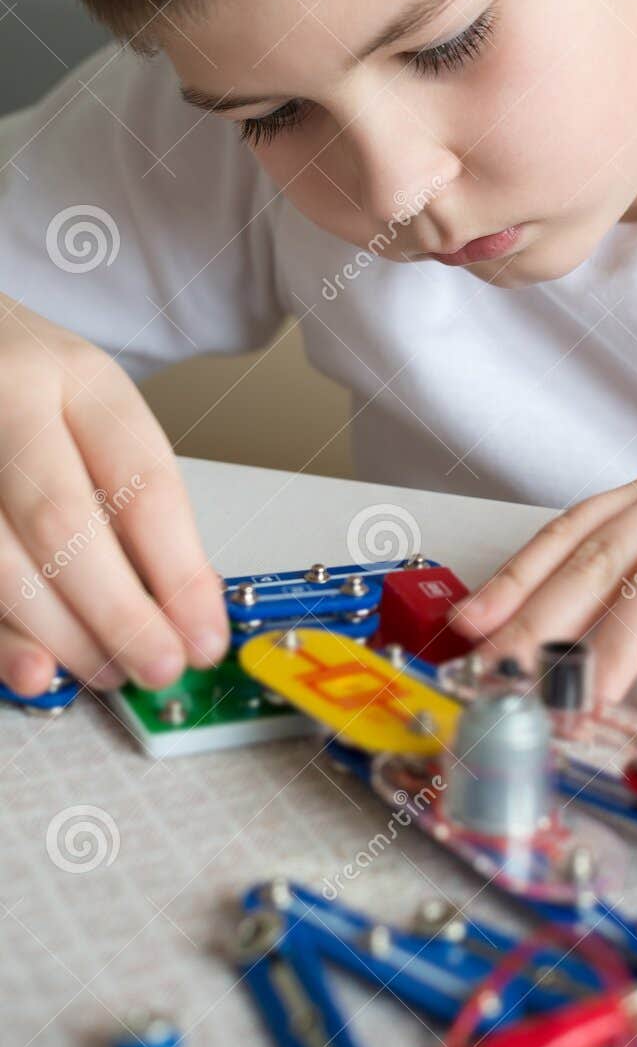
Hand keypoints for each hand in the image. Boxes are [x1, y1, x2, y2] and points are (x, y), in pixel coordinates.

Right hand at [0, 295, 230, 696]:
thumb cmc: (29, 384)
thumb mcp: (94, 411)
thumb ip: (132, 498)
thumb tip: (186, 605)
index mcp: (77, 377)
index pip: (142, 483)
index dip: (180, 574)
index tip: (206, 633)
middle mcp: (5, 403)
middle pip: (64, 522)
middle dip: (119, 614)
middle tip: (160, 664)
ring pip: (0, 560)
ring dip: (60, 635)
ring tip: (110, 669)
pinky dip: (2, 635)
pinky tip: (33, 666)